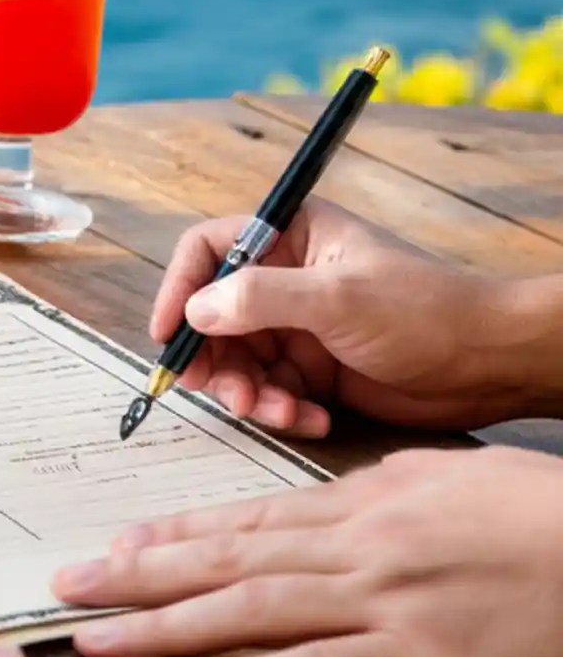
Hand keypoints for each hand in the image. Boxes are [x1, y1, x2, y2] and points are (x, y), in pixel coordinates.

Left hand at [52, 446, 562, 656]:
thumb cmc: (538, 515)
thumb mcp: (445, 479)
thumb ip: (370, 493)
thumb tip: (310, 505)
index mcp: (366, 503)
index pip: (248, 520)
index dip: (174, 536)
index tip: (114, 547)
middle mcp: (361, 554)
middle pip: (230, 565)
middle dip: (141, 579)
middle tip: (70, 590)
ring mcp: (386, 613)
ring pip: (254, 618)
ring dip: (168, 632)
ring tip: (102, 642)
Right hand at [151, 198, 530, 435]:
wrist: (488, 366)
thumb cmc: (428, 312)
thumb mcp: (337, 298)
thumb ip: (260, 299)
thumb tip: (197, 309)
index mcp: (292, 238)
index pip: (210, 250)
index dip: (180, 288)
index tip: (168, 333)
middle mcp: (286, 279)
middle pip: (212, 316)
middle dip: (216, 360)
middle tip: (224, 392)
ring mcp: (297, 327)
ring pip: (237, 363)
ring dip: (249, 394)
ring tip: (278, 411)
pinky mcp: (310, 370)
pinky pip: (268, 392)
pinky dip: (281, 411)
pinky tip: (313, 418)